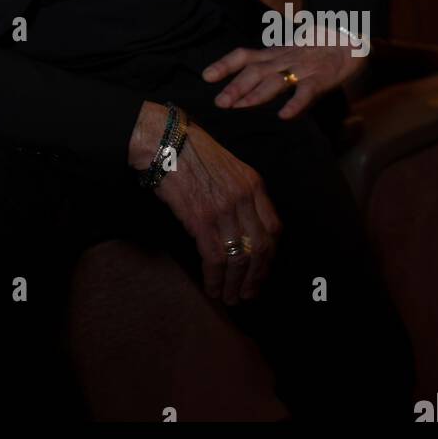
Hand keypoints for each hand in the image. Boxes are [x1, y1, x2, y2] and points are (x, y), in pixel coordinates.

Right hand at [152, 121, 280, 304]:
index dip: (270, 256)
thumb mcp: (227, 167)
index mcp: (253, 184)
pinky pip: (216, 258)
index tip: (262, 272)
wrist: (164, 140)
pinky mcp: (202, 219)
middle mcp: (244, 198)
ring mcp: (225, 209)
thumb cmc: (189, 152)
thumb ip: (239, 193)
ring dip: (236, 284)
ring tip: (230, 298)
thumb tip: (241, 227)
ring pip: (240, 258)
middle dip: (256, 277)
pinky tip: (212, 288)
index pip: (273, 228)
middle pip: (261, 248)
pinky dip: (216, 278)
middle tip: (248, 294)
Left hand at [201, 39, 364, 118]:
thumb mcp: (290, 52)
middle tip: (219, 102)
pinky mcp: (321, 78)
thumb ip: (273, 63)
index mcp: (275, 53)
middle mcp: (284, 59)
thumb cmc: (319, 47)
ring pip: (275, 80)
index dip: (225, 64)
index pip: (244, 55)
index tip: (206, 76)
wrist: (352, 36)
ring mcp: (302, 68)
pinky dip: (295, 104)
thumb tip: (250, 80)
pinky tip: (284, 116)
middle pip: (254, 71)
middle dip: (235, 86)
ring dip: (255, 94)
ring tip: (239, 107)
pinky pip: (306, 92)